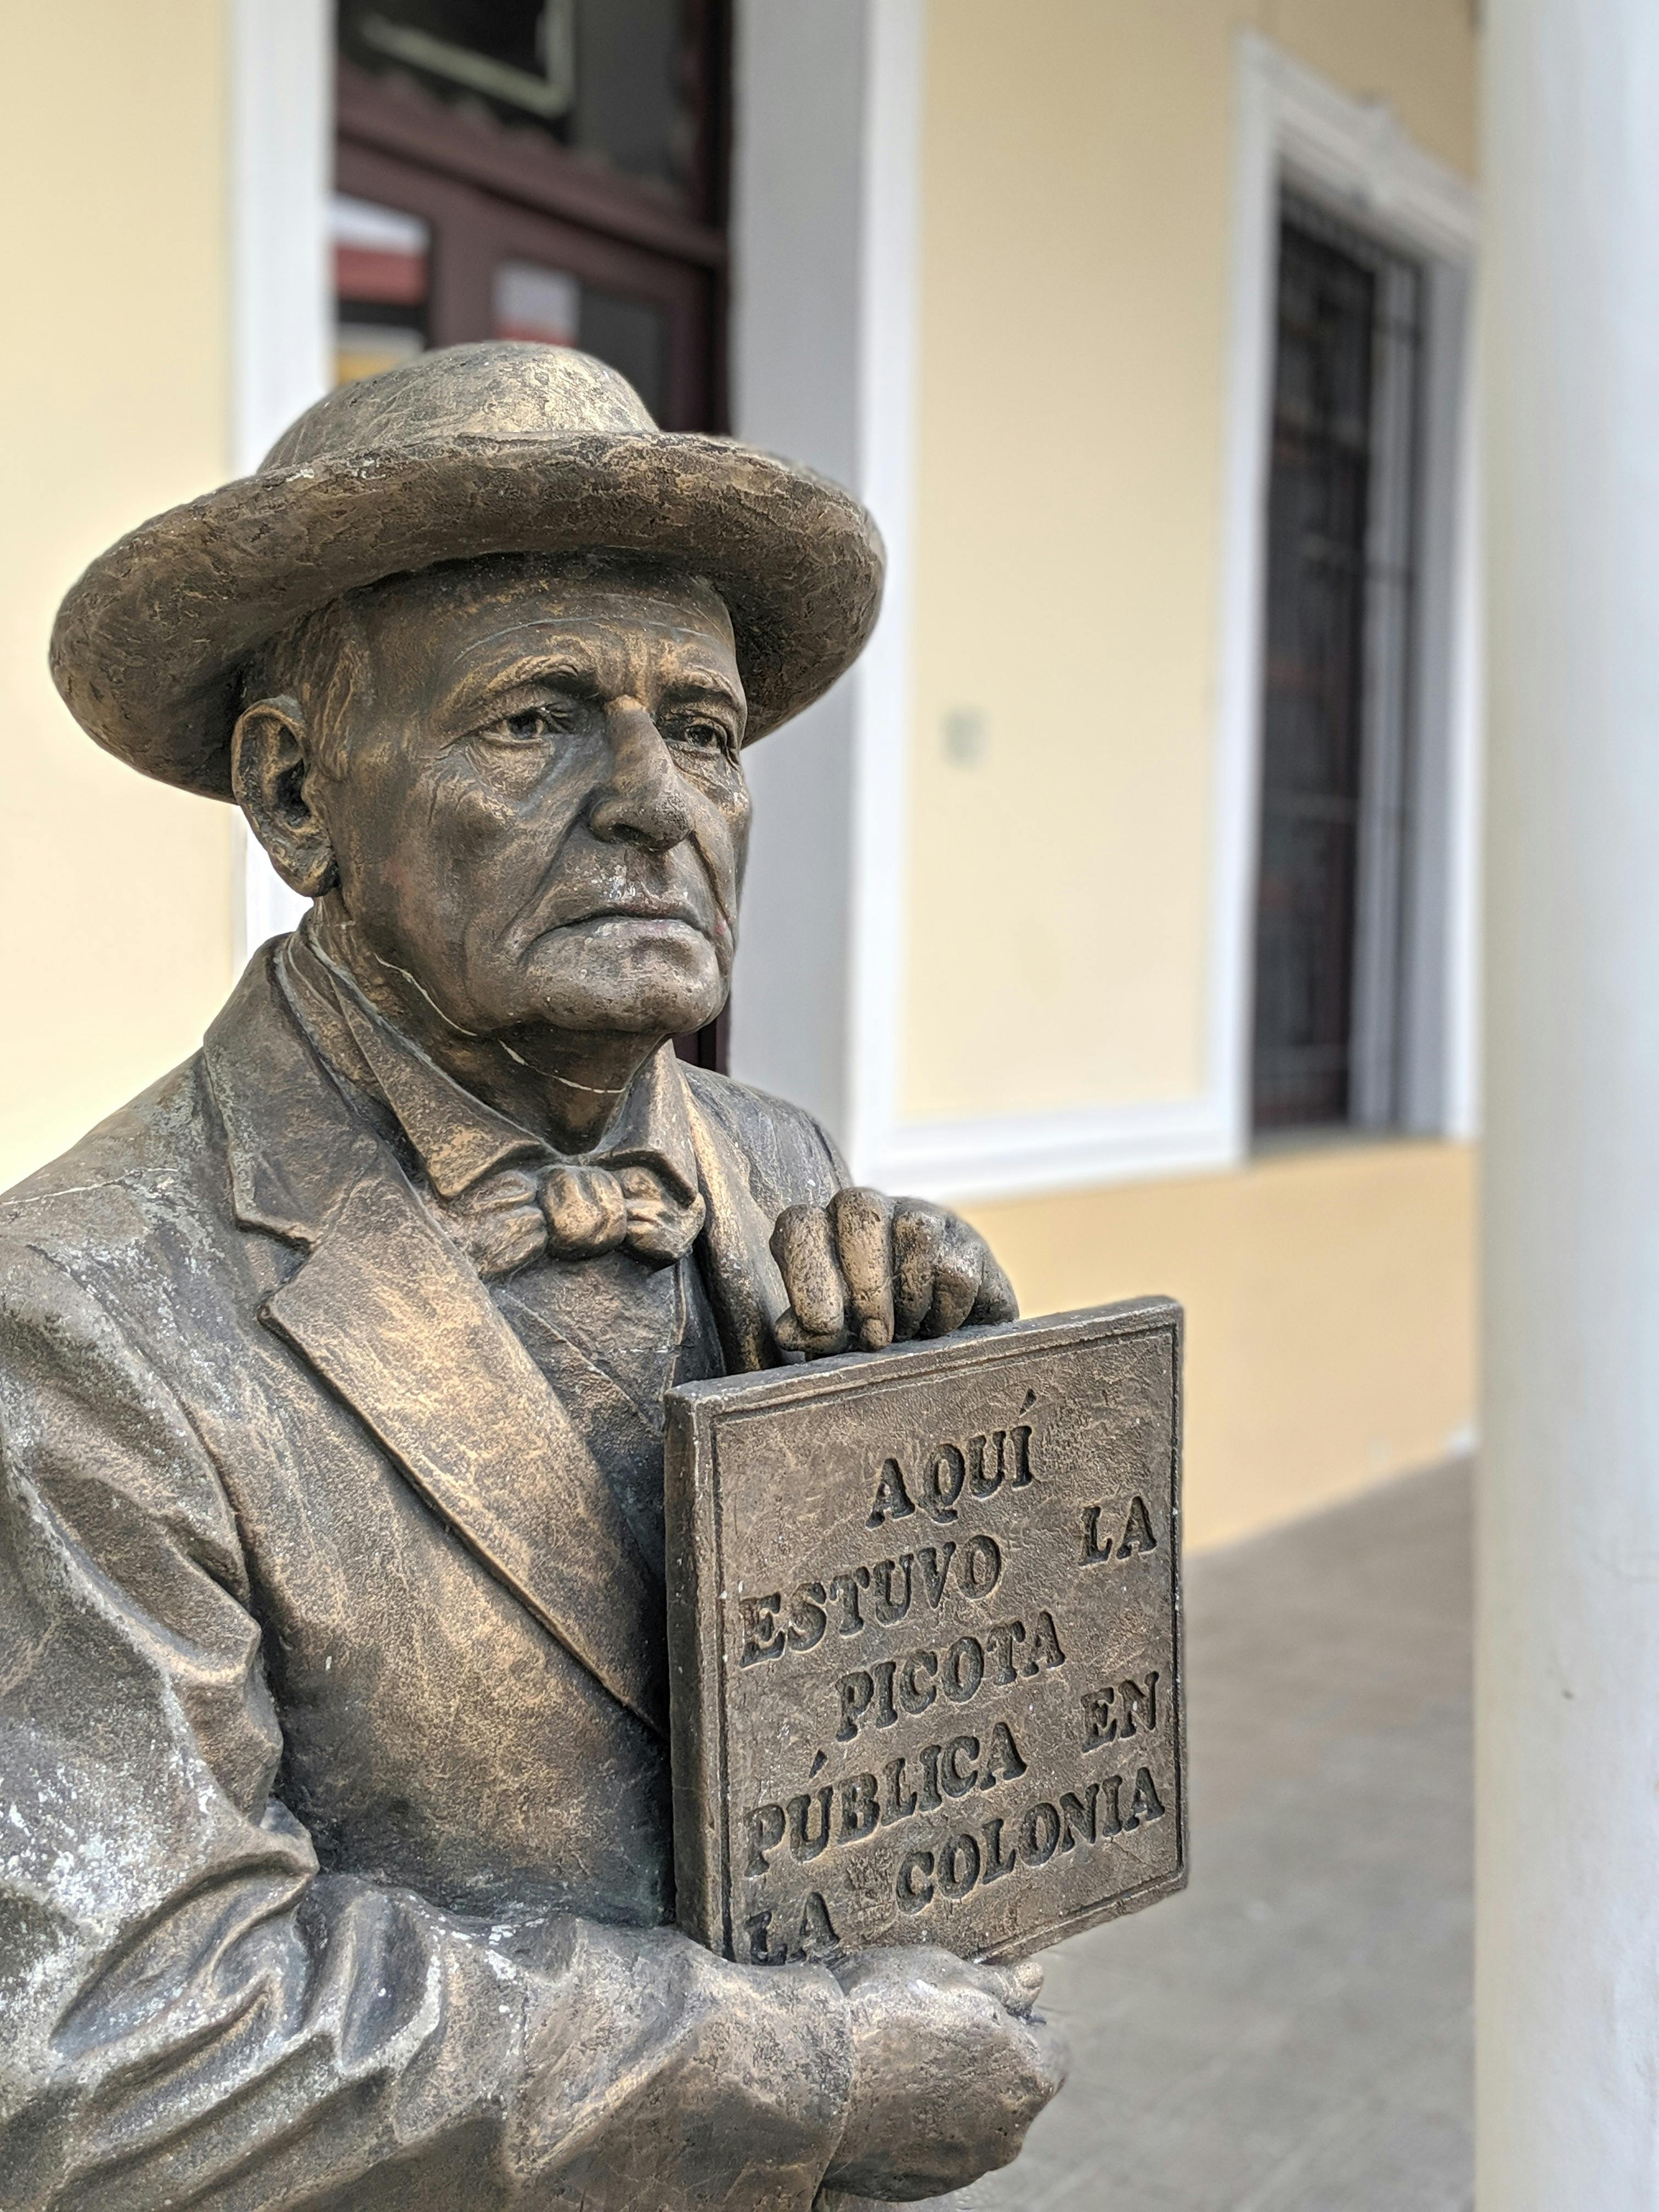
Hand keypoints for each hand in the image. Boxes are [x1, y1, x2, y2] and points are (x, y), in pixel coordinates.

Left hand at [771, 1189, 1017, 1357]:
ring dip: (910, 1297)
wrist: (947, 1344)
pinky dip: (946, 1311)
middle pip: (859, 1207)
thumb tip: (788, 1332)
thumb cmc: (875, 1336)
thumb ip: (812, 1334)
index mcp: (824, 1232)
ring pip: (917, 1230)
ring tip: (907, 1332)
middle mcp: (869, 1213)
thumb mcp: (837, 1340)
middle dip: (866, 1282)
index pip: (800, 1224)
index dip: (807, 1272)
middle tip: (874, 1338)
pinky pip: (957, 1269)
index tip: (823, 1327)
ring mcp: (923, 1219)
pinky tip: (937, 1328)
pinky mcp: (967, 1243)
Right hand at [823, 1947, 1066, 2200]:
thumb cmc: (885, 2010)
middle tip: (937, 2026)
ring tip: (903, 2058)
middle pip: (1015, 2090)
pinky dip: (921, 2124)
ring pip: (975, 2121)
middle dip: (989, 2060)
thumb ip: (1002, 1984)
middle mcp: (1006, 2134)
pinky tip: (887, 2093)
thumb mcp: (950, 1972)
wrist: (814, 2074)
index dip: (1021, 2021)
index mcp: (1027, 2078)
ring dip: (954, 2094)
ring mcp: (962, 2165)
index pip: (1053, 2048)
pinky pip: (936, 2148)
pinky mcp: (920, 2184)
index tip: (984, 2004)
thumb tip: (1033, 1981)